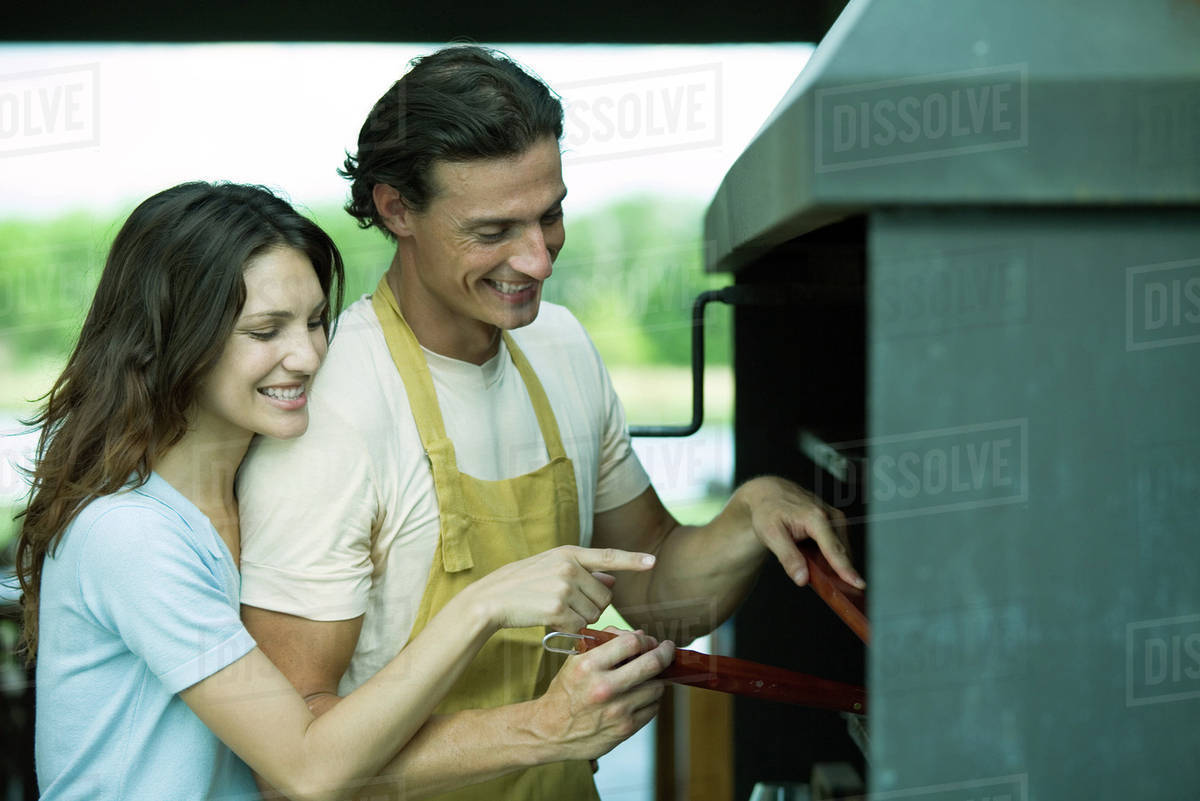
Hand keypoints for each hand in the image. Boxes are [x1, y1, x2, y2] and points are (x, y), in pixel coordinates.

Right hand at [467, 546, 656, 631]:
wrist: (490, 599)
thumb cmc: (521, 584)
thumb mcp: (551, 568)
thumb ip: (584, 572)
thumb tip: (613, 581)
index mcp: (569, 553)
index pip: (608, 556)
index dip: (632, 560)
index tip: (653, 561)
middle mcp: (569, 567)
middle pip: (605, 597)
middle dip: (593, 606)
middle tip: (567, 604)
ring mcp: (563, 587)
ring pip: (594, 614)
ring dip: (580, 619)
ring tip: (554, 609)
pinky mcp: (557, 609)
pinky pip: (578, 626)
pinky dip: (568, 628)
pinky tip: (549, 620)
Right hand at [530, 627, 673, 760]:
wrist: (551, 730)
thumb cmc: (565, 692)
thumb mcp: (576, 660)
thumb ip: (606, 643)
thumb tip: (639, 635)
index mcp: (589, 666)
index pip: (631, 642)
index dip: (645, 639)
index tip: (648, 640)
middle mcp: (604, 688)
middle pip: (652, 663)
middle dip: (665, 653)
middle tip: (667, 649)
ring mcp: (618, 710)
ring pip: (657, 687)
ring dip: (657, 678)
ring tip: (649, 676)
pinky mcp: (626, 728)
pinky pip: (653, 707)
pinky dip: (651, 699)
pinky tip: (641, 695)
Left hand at [739, 476, 863, 588]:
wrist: (769, 492)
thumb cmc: (769, 510)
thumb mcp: (770, 534)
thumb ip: (788, 557)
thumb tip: (802, 578)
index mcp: (816, 518)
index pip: (834, 549)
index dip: (846, 569)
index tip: (858, 584)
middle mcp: (830, 516)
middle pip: (841, 552)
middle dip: (838, 571)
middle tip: (824, 586)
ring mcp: (834, 517)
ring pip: (840, 549)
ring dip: (832, 563)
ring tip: (811, 566)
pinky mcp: (834, 520)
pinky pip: (837, 544)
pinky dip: (830, 555)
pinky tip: (815, 558)